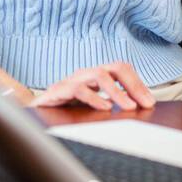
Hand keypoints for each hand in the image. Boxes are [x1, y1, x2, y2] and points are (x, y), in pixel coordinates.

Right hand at [29, 62, 156, 110]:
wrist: (32, 114)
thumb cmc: (64, 111)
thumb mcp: (91, 109)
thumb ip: (111, 108)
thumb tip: (138, 113)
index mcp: (95, 78)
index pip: (121, 70)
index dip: (137, 83)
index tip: (150, 103)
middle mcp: (85, 75)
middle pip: (114, 67)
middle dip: (132, 84)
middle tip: (145, 104)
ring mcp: (72, 81)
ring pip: (98, 74)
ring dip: (117, 91)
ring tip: (129, 107)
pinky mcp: (58, 91)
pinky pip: (78, 89)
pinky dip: (94, 97)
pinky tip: (105, 108)